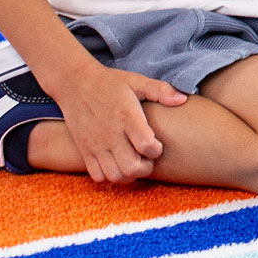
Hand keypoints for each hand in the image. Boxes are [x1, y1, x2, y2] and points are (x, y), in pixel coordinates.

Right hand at [55, 65, 185, 184]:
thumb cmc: (110, 83)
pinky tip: (117, 164)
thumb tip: (183, 100)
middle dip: (146, 168)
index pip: (146, 145)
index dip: (156, 150)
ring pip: (115, 176)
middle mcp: (111, 135)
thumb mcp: (136, 81)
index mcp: (127, 117)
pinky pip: (97, 176)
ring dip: (129, 175)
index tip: (157, 144)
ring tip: (134, 162)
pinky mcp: (85, 151)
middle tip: (149, 158)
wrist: (75, 85)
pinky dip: (110, 176)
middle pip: (131, 168)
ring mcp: (95, 145)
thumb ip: (160, 90)